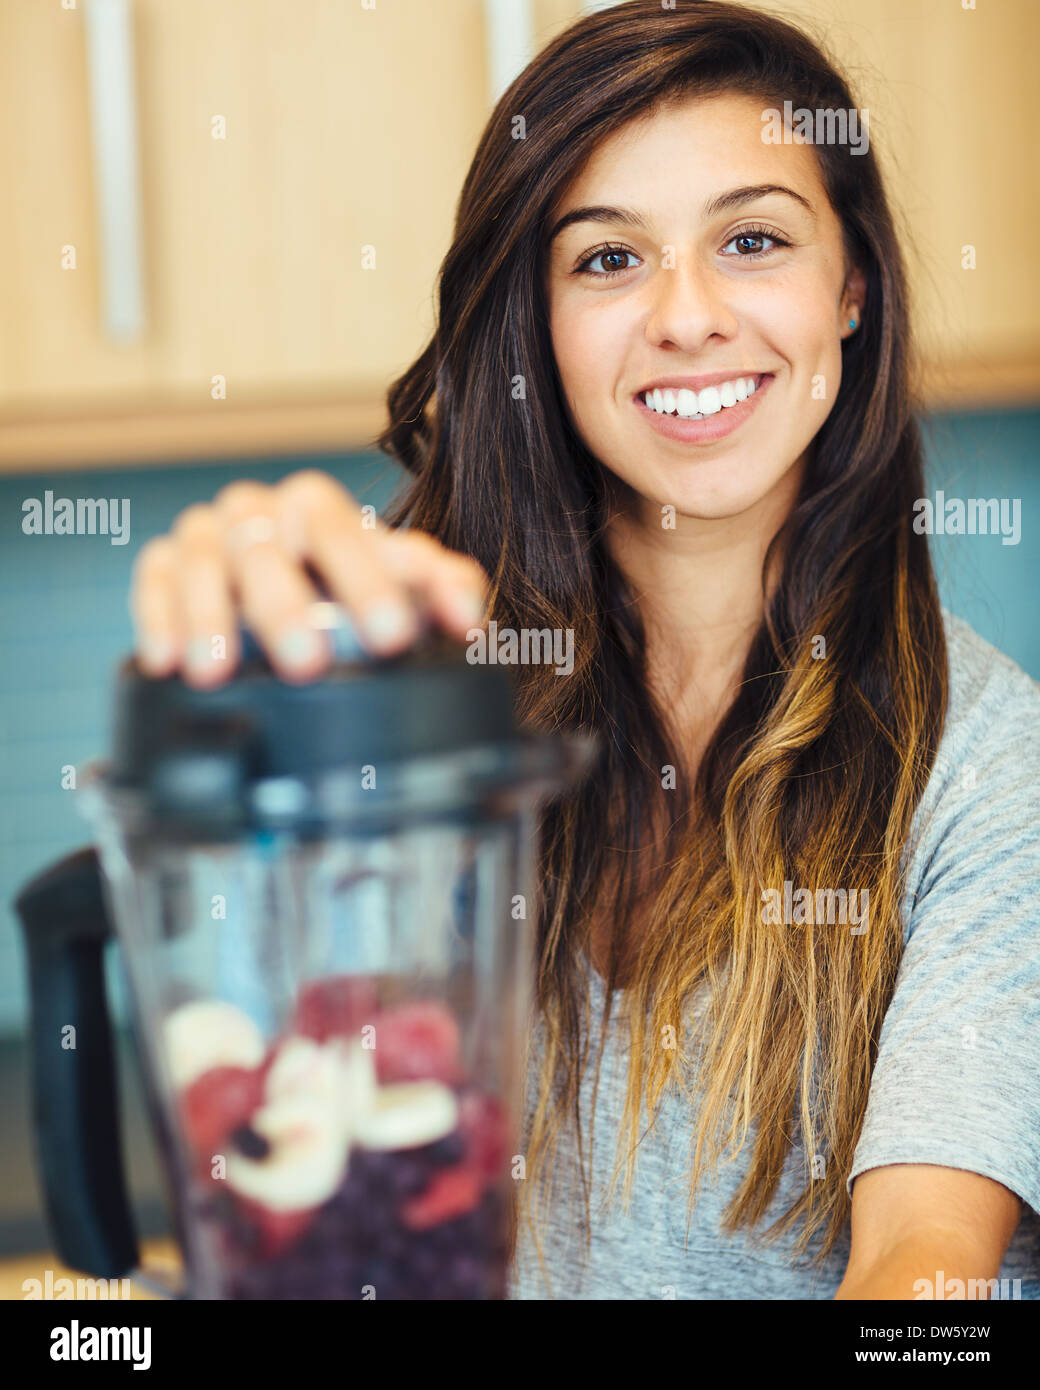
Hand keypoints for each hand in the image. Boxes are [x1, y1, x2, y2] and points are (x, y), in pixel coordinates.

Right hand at [130, 470, 488, 687]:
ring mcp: (207, 535)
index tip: (390, 635)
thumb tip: (471, 621)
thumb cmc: (350, 589)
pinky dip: (159, 620)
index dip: (366, 584)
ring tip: (216, 671)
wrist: (289, 592)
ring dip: (210, 618)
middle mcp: (260, 513)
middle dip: (284, 609)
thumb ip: (445, 589)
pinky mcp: (164, 562)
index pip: (343, 535)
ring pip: (202, 562)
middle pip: (266, 549)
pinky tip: (167, 661)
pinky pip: (153, 581)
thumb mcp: (402, 584)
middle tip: (306, 663)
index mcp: (320, 509)